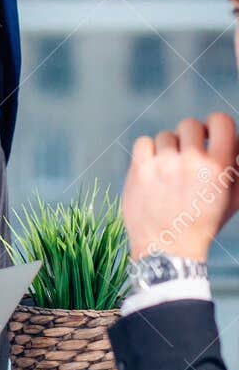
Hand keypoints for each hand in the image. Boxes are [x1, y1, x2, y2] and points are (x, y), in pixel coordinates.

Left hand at [121, 113, 238, 260]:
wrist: (169, 248)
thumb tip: (235, 144)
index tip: (209, 137)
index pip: (221, 121)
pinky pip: (143, 142)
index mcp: (219, 167)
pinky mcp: (140, 170)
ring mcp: (163, 164)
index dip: (215, 126)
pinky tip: (153, 168)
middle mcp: (192, 161)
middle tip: (188, 154)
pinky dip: (148, 152)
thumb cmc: (203, 223)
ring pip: (165, 136)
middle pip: (189, 125)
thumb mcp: (232, 199)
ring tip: (170, 171)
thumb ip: (238, 169)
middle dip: (190, 137)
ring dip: (168, 149)